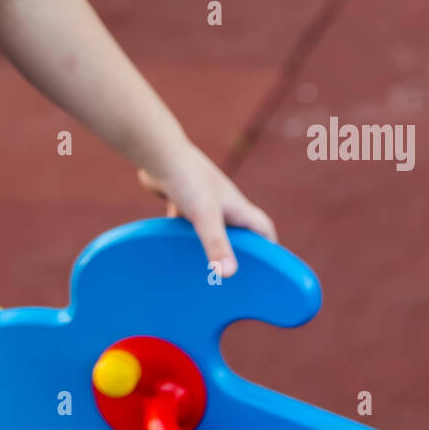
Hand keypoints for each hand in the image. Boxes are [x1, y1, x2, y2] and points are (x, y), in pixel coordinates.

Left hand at [136, 139, 276, 278]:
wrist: (159, 153)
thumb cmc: (188, 179)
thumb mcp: (205, 216)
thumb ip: (217, 244)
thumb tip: (229, 273)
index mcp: (237, 207)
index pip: (262, 228)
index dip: (269, 247)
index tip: (269, 268)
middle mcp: (223, 203)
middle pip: (239, 230)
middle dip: (239, 250)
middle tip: (234, 276)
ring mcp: (201, 200)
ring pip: (210, 227)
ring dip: (208, 243)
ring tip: (203, 268)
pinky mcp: (181, 198)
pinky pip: (186, 221)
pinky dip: (182, 235)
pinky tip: (172, 249)